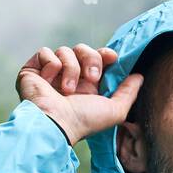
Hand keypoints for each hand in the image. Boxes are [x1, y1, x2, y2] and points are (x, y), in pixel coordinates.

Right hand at [16, 44, 142, 145]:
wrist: (56, 123)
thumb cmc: (84, 121)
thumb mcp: (115, 110)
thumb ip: (129, 93)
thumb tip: (139, 76)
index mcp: (87, 85)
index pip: (97, 57)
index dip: (104, 54)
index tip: (112, 58)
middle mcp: (69, 77)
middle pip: (83, 49)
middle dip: (90, 59)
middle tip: (92, 77)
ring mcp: (51, 73)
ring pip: (65, 50)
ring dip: (70, 68)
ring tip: (68, 90)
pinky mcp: (33, 69)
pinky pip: (45, 52)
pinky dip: (51, 65)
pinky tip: (49, 82)